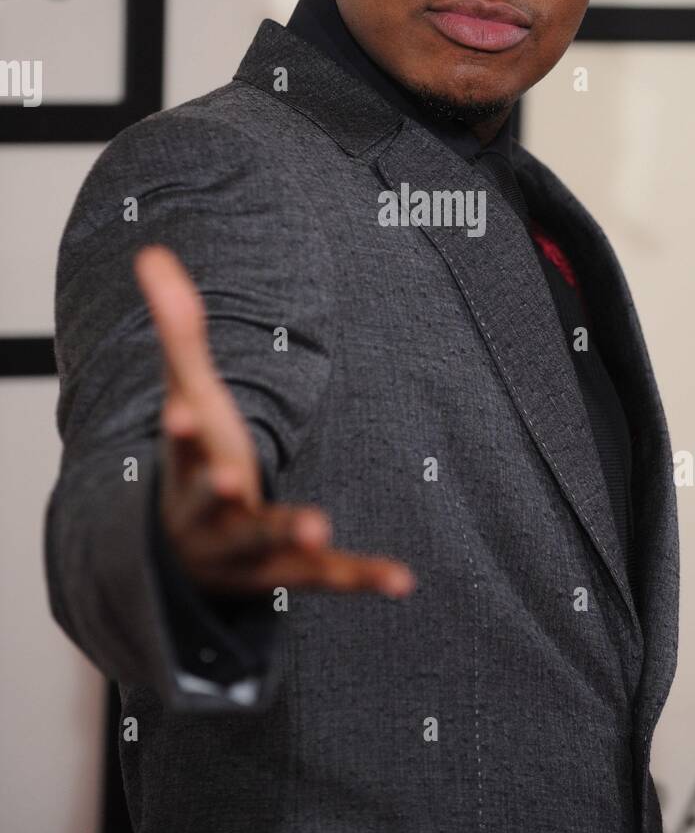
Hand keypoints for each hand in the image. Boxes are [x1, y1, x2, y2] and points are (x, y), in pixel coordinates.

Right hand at [133, 245, 415, 599]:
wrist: (188, 558)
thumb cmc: (197, 461)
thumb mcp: (189, 396)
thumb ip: (178, 328)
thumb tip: (152, 251)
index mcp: (188, 464)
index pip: (181, 445)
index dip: (182, 431)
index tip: (178, 414)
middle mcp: (210, 513)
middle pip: (211, 500)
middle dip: (219, 491)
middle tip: (231, 480)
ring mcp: (248, 548)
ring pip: (266, 544)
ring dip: (289, 532)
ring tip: (318, 525)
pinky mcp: (287, 572)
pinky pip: (325, 577)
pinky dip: (361, 577)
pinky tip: (403, 580)